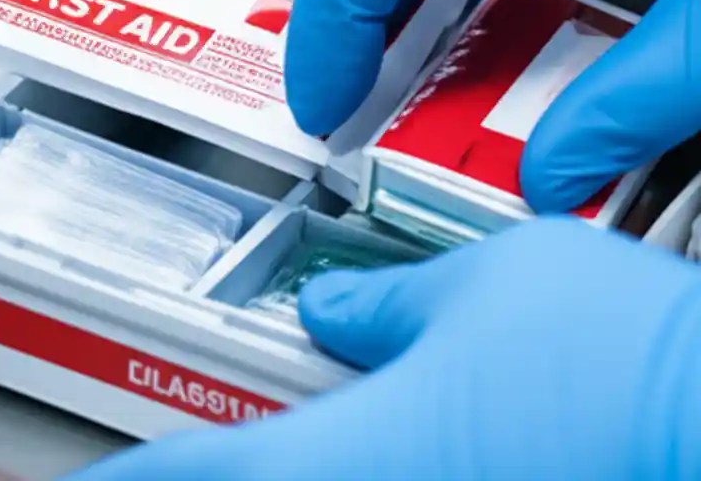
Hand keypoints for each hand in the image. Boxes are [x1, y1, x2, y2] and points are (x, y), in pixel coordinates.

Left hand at [63, 218, 700, 479]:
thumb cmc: (621, 358)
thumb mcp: (485, 284)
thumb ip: (387, 304)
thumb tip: (338, 313)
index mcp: (345, 452)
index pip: (192, 473)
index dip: (124, 480)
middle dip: (197, 475)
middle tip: (168, 459)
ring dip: (280, 469)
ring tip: (256, 445)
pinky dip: (363, 464)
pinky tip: (371, 443)